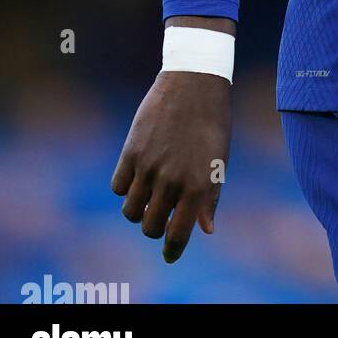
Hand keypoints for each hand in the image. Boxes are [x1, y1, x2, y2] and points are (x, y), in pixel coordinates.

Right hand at [111, 71, 232, 261]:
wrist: (194, 81)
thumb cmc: (213, 121)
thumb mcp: (219, 159)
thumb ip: (210, 196)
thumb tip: (205, 230)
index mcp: (198, 185)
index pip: (178, 234)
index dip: (173, 250)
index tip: (170, 256)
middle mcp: (172, 180)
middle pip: (150, 227)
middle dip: (154, 228)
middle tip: (161, 217)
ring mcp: (149, 166)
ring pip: (130, 211)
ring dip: (138, 210)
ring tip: (149, 196)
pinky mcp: (130, 151)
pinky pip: (117, 187)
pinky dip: (125, 188)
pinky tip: (137, 177)